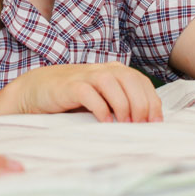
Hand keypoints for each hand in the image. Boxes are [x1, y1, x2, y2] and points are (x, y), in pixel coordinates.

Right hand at [0, 62, 162, 122]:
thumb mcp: (102, 99)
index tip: (155, 122)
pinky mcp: (70, 86)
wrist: (38, 89)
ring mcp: (86, 76)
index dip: (152, 101)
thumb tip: (146, 123)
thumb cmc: (74, 98)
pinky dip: (100, 108)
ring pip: (112, 84)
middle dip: (141, 104)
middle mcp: (104, 70)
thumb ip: (121, 103)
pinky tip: (105, 122)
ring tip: (126, 124)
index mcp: (115, 71)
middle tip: (141, 125)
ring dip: (123, 105)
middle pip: (131, 81)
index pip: (142, 82)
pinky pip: (89, 94)